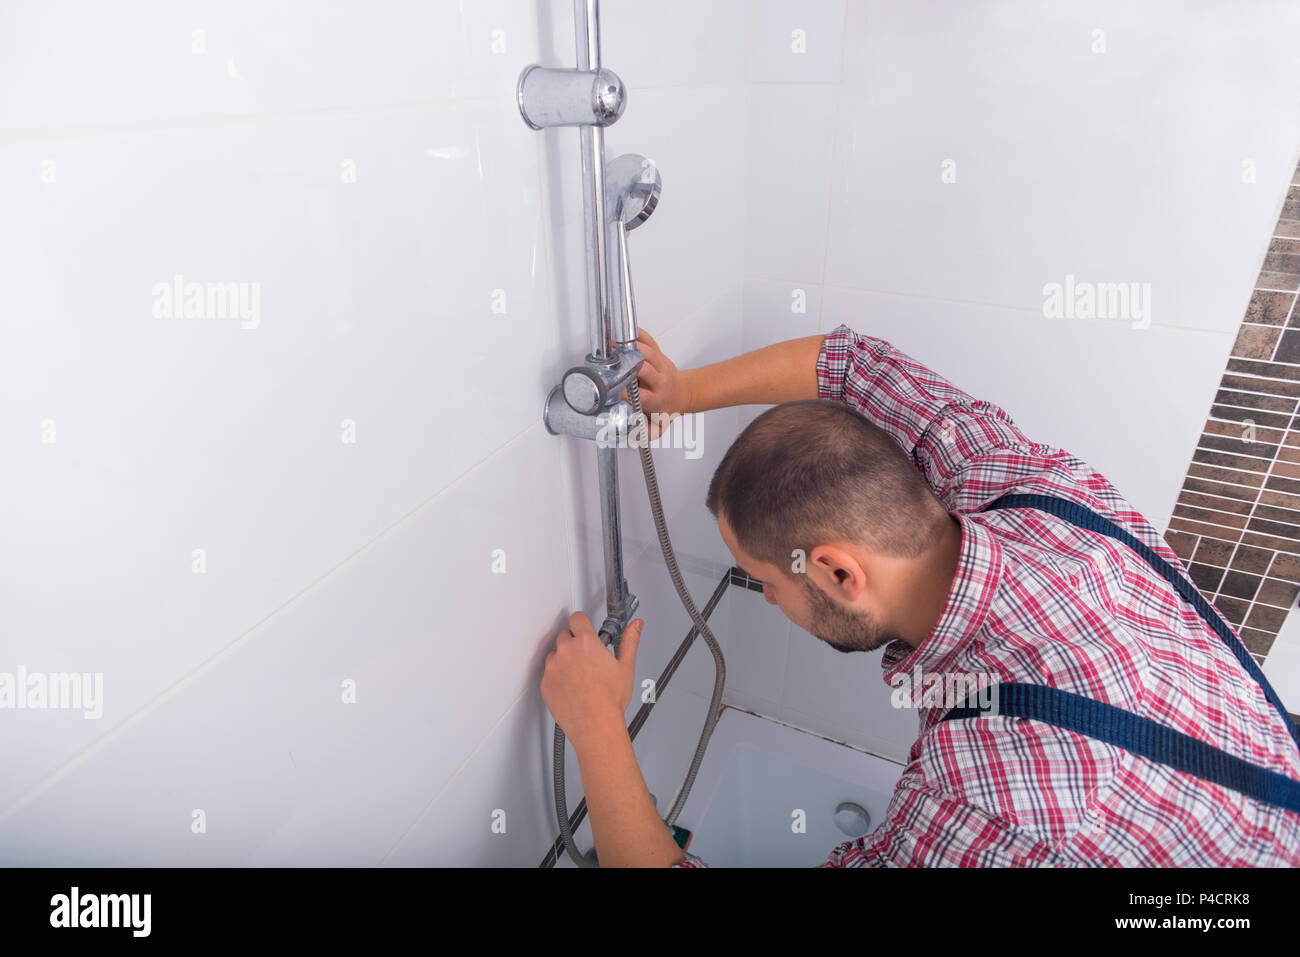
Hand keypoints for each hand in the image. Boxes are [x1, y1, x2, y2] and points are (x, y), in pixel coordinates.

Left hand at [541, 612, 642, 747]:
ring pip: (555, 655)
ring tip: (580, 676)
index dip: (583, 623)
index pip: (577, 618)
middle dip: (574, 643)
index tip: (586, 630)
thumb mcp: (626, 667)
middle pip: (565, 635)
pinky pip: (549, 674)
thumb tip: (635, 626)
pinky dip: (557, 677)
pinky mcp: (546, 684)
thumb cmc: (610, 700)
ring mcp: (553, 668)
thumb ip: (629, 641)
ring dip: (564, 660)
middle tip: (587, 659)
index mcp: (586, 643)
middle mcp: (566, 651)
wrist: (595, 725)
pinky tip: (572, 688)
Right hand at [622, 328, 689, 438]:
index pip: (640, 395)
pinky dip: (638, 334)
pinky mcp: (660, 354)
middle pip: (646, 369)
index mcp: (656, 399)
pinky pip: (650, 340)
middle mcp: (659, 381)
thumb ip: (645, 434)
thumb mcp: (658, 427)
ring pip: (648, 352)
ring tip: (613, 345)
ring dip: (631, 347)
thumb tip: (631, 439)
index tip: (613, 390)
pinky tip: (625, 333)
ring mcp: (660, 365)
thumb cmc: (667, 408)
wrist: (684, 393)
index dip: (626, 391)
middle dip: (630, 365)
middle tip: (612, 362)